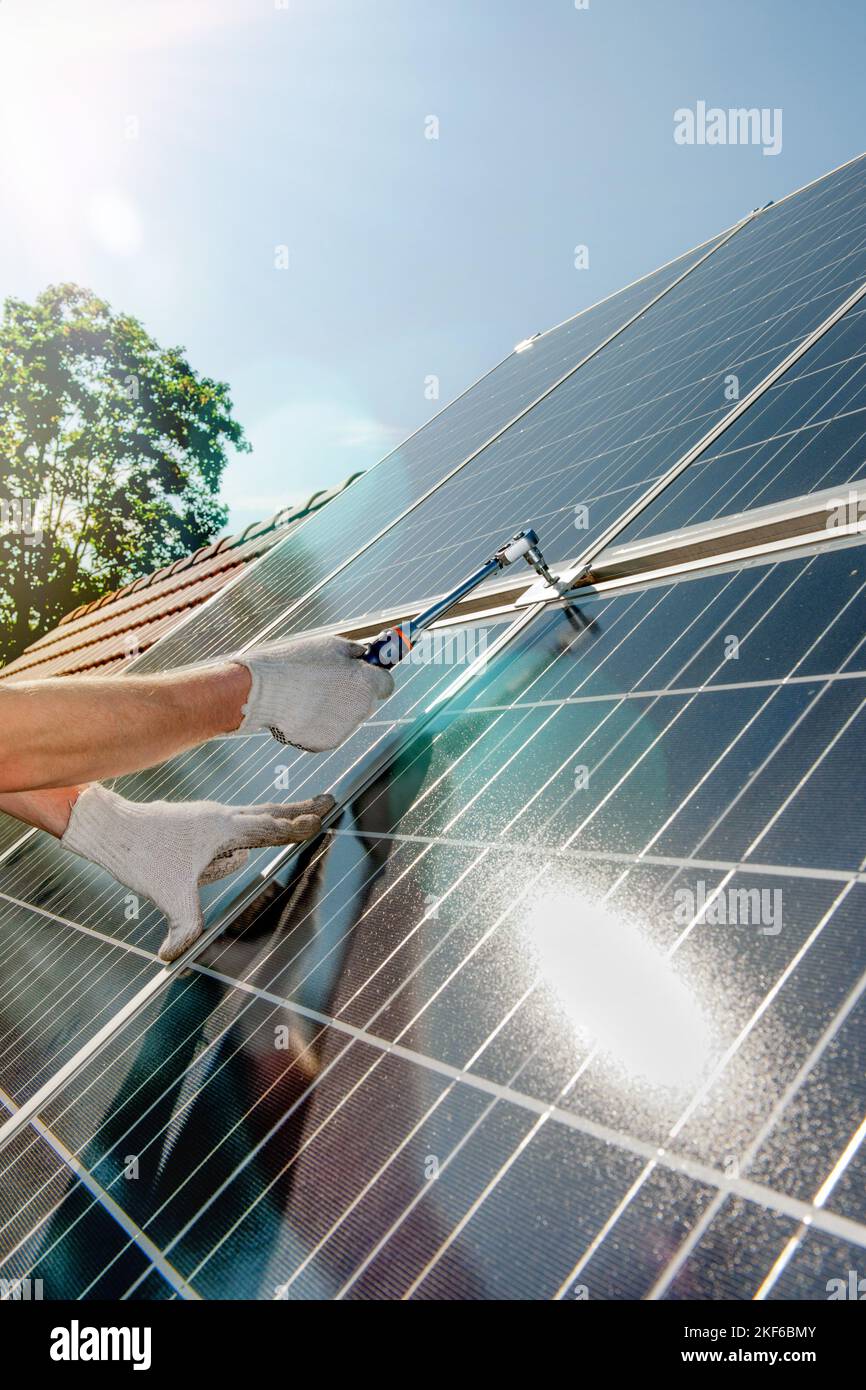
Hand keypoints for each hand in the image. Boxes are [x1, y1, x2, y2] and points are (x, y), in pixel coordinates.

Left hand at [61, 785, 334, 961]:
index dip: (298, 828)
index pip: (271, 829)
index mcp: (223, 829)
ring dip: (282, 811)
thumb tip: (172, 958)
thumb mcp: (165, 895)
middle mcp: (221, 816)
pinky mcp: (198, 818)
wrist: (108, 825)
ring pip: (255, 812)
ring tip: (304, 810)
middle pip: (271, 812)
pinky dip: (258, 816)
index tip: (322, 821)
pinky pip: (237, 817)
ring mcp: (209, 814)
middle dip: (302, 809)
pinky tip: (256, 821)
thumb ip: (181, 927)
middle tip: (330, 800)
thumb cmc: (139, 854)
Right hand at [231, 634, 393, 751]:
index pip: (387, 684)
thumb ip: (355, 652)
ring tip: (306, 695)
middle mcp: (361, 709)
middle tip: (326, 682)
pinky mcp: (324, 743)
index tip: (362, 673)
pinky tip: (300, 711)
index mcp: (366, 683)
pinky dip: (317, 724)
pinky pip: (327, 732)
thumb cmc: (296, 663)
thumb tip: (364, 656)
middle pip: (366, 702)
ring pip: (346, 718)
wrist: (263, 690)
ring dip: (334, 709)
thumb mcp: (331, 645)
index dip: (374, 677)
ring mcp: (343, 730)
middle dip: (352, 693)